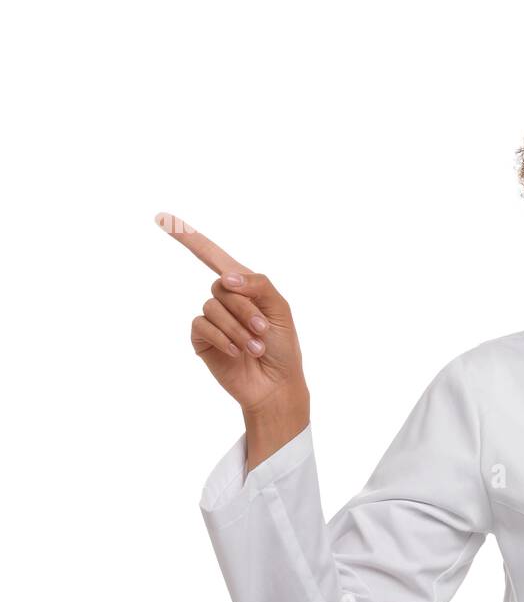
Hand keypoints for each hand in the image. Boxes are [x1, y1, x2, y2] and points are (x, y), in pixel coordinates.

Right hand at [156, 211, 308, 418]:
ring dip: (238, 327)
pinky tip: (237, 352)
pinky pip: (203, 326)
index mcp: (245, 287)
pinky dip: (223, 338)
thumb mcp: (280, 310)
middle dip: (246, 309)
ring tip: (255, 347)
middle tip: (263, 331)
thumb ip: (258, 285)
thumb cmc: (282, 347)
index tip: (163, 217)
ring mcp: (212, 319)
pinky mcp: (201, 339)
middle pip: (222, 285)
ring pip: (213, 307)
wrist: (276, 384)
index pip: (214, 256)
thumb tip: (225, 278)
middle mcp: (225, 299)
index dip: (189, 237)